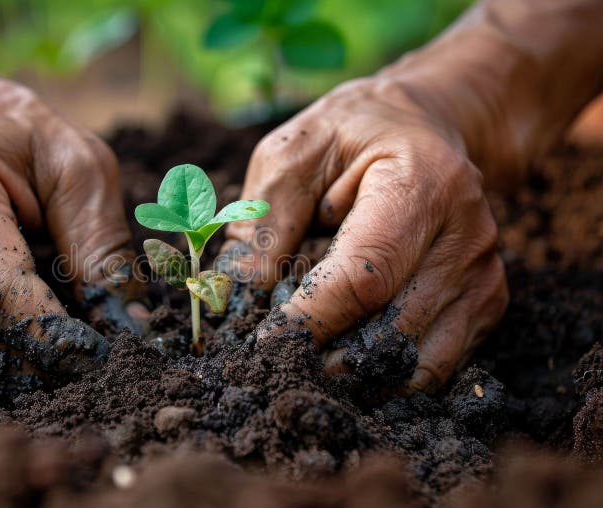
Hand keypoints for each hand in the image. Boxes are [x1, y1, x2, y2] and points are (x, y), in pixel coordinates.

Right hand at [0, 76, 140, 389]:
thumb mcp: (79, 168)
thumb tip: (128, 326)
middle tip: (79, 367)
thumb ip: (102, 244)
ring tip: (49, 365)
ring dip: (4, 378)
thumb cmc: (22, 144)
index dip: (48, 331)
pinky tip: (12, 359)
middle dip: (31, 365)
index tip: (94, 353)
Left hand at [222, 78, 508, 391]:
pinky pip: (438, 364)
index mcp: (421, 184)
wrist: (427, 128)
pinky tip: (351, 363)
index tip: (268, 342)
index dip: (313, 317)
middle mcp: (466, 234)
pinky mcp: (486, 302)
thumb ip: (267, 216)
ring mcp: (483, 273)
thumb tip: (241, 291)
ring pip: (419, 359)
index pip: (366, 274)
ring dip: (360, 378)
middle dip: (330, 357)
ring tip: (312, 369)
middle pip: (394, 326)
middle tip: (282, 365)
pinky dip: (391, 377)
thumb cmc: (353, 135)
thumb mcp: (296, 150)